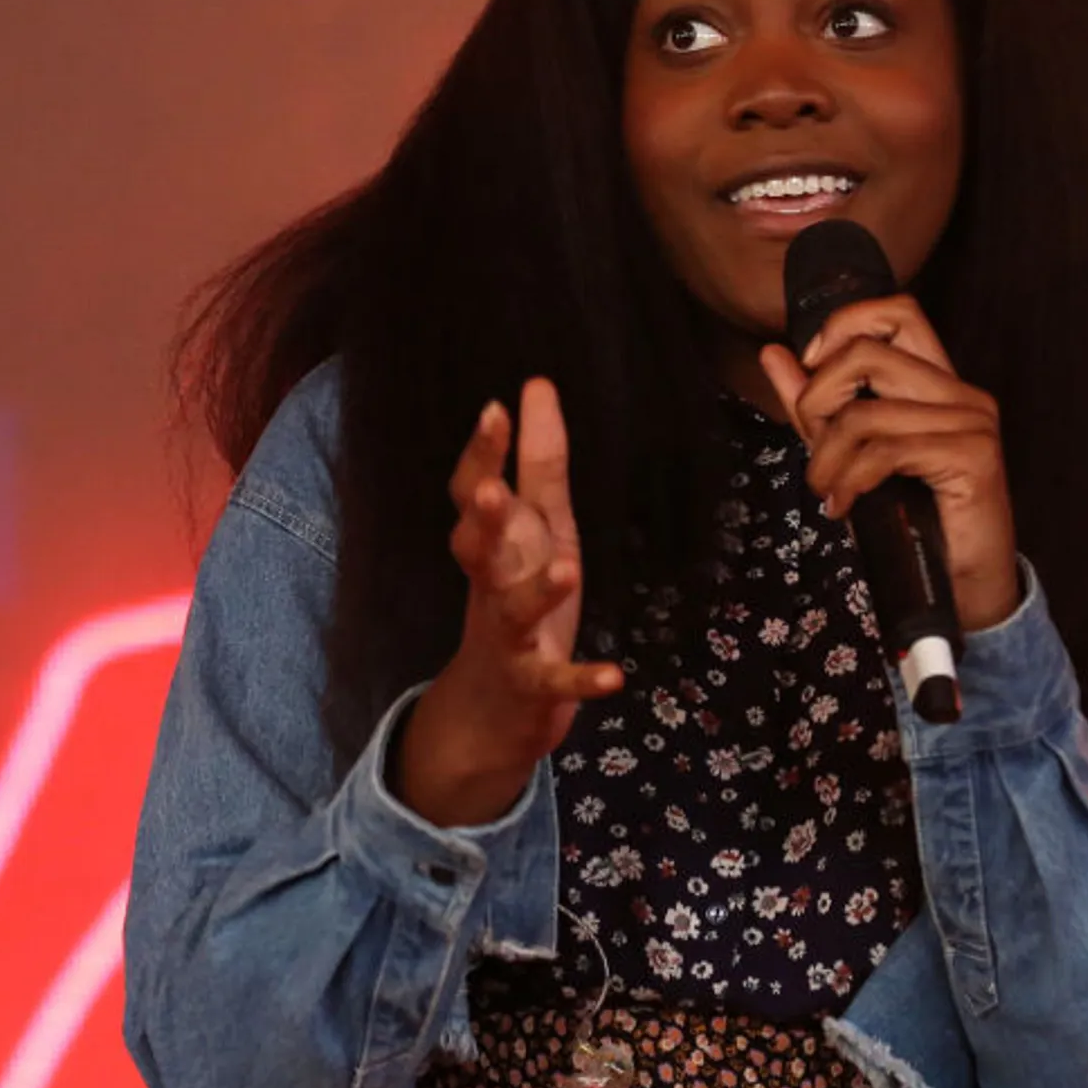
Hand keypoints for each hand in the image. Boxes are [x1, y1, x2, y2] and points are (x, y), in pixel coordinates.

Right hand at [394, 377, 622, 827]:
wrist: (494, 705)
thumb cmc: (516, 595)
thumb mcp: (538, 527)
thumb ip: (538, 461)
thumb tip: (537, 382)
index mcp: (494, 543)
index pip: (474, 493)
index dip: (482, 455)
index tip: (494, 409)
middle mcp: (490, 584)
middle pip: (476, 548)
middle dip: (483, 521)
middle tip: (491, 491)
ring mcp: (507, 637)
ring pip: (512, 613)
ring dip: (536, 593)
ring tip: (565, 569)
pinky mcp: (531, 685)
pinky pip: (553, 683)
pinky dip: (580, 680)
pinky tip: (613, 676)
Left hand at [757, 296, 1021, 631]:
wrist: (964, 591)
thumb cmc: (913, 524)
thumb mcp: (850, 455)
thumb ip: (817, 406)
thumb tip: (773, 353)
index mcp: (937, 383)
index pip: (894, 311)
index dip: (843, 327)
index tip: (813, 371)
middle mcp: (961, 393)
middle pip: (868, 351)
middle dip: (818, 399)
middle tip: (814, 448)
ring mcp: (972, 422)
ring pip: (866, 410)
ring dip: (826, 459)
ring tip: (828, 491)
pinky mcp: (972, 456)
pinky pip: (885, 450)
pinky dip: (849, 480)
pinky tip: (844, 505)